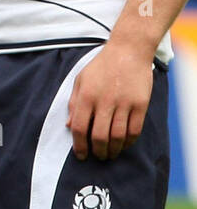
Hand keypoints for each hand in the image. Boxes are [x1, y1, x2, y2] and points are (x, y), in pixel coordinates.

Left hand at [66, 41, 153, 160]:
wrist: (128, 51)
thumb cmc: (101, 66)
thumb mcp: (81, 80)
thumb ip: (73, 103)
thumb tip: (68, 126)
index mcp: (86, 95)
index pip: (79, 127)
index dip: (79, 145)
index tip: (81, 155)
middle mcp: (104, 101)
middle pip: (99, 136)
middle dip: (97, 151)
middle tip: (98, 157)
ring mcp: (123, 103)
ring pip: (118, 136)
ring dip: (113, 150)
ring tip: (110, 154)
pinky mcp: (140, 104)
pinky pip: (134, 130)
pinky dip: (129, 141)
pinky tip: (124, 144)